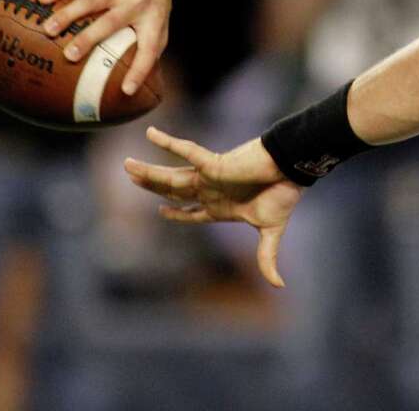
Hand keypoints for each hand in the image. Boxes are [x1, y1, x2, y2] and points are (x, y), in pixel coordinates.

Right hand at [38, 0, 169, 94]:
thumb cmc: (152, 2)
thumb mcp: (160, 25)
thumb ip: (150, 50)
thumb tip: (133, 88)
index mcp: (152, 20)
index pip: (149, 49)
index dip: (139, 71)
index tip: (126, 90)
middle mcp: (135, 2)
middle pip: (111, 23)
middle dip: (89, 39)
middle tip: (69, 55)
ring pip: (90, 0)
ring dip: (67, 14)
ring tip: (48, 29)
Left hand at [124, 129, 299, 287]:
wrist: (291, 169)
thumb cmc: (283, 193)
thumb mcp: (272, 230)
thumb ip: (268, 257)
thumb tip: (279, 285)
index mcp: (221, 206)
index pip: (191, 211)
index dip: (175, 213)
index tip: (159, 211)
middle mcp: (210, 190)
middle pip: (173, 189)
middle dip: (152, 185)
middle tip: (130, 178)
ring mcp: (209, 176)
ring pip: (171, 176)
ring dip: (149, 172)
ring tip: (127, 165)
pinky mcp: (213, 163)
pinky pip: (187, 151)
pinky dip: (168, 144)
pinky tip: (150, 134)